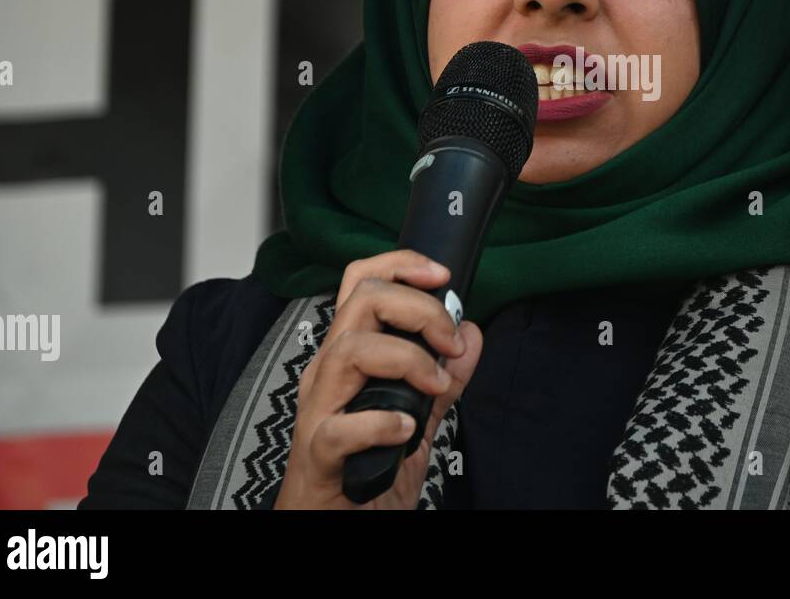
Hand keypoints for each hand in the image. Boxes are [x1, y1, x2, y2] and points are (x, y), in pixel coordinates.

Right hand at [274, 249, 482, 508]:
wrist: (340, 525)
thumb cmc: (368, 471)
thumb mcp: (419, 417)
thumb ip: (444, 377)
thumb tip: (471, 334)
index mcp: (348, 357)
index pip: (361, 285)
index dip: (400, 266)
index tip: (442, 276)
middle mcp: (328, 373)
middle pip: (361, 301)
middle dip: (418, 309)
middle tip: (449, 343)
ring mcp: (319, 410)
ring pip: (350, 350)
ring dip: (406, 360)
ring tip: (434, 386)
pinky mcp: (319, 454)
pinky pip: (341, 427)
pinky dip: (380, 423)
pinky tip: (404, 428)